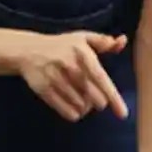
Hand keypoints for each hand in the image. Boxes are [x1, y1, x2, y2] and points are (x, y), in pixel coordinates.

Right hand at [14, 31, 128, 120]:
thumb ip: (103, 41)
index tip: (122, 114)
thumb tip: (122, 41)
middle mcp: (69, 66)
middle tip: (95, 97)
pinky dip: (74, 113)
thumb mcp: (82, 38)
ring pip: (82, 107)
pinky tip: (72, 105)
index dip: (114, 98)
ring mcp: (56, 79)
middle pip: (95, 99)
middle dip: (99, 102)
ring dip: (86, 107)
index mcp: (82, 53)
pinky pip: (68, 112)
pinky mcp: (45, 90)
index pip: (101, 79)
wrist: (28, 50)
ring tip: (81, 97)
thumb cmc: (61, 45)